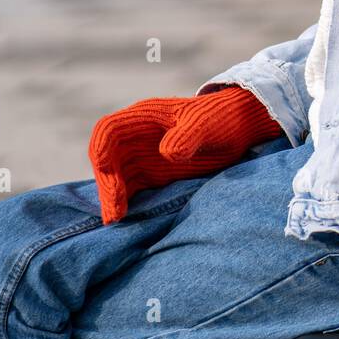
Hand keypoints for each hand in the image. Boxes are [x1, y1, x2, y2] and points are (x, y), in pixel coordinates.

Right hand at [88, 85, 281, 224]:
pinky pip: (131, 191)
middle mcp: (135, 138)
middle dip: (106, 184)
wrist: (238, 129)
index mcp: (143, 117)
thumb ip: (187, 136)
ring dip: (112, 198)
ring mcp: (142, 158)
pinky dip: (125, 204)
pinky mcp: (152, 176)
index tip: (103, 168)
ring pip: (116, 178)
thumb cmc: (219, 119)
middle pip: (107, 160)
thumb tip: (166, 153)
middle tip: (114, 212)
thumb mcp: (205, 124)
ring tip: (115, 222)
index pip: (109, 130)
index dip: (100, 148)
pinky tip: (126, 221)